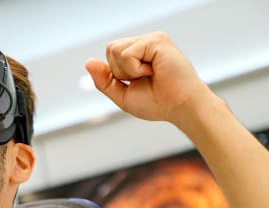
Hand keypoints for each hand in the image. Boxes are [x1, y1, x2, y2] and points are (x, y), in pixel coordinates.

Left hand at [85, 32, 213, 125]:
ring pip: (115, 49)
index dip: (116, 73)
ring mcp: (152, 39)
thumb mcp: (122, 94)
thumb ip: (104, 80)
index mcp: (138, 52)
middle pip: (110, 48)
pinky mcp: (157, 40)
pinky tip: (153, 71)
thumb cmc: (157, 103)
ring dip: (127, 70)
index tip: (137, 82)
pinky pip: (127, 53)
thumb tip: (88, 62)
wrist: (180, 107)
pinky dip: (134, 69)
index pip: (110, 53)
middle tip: (144, 78)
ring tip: (150, 75)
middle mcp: (145, 42)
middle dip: (120, 71)